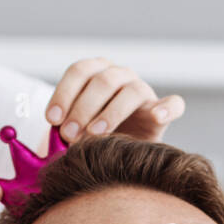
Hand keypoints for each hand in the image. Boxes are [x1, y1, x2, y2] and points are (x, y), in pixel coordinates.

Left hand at [45, 58, 184, 143]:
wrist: (121, 152)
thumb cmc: (91, 138)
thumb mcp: (73, 130)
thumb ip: (63, 128)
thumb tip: (49, 139)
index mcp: (95, 72)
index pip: (79, 71)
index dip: (64, 93)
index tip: (52, 119)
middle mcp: (119, 75)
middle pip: (102, 81)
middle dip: (82, 108)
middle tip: (68, 134)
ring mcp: (142, 90)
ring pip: (130, 91)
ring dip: (110, 113)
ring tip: (96, 134)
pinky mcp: (163, 109)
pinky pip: (174, 104)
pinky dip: (167, 108)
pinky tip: (156, 117)